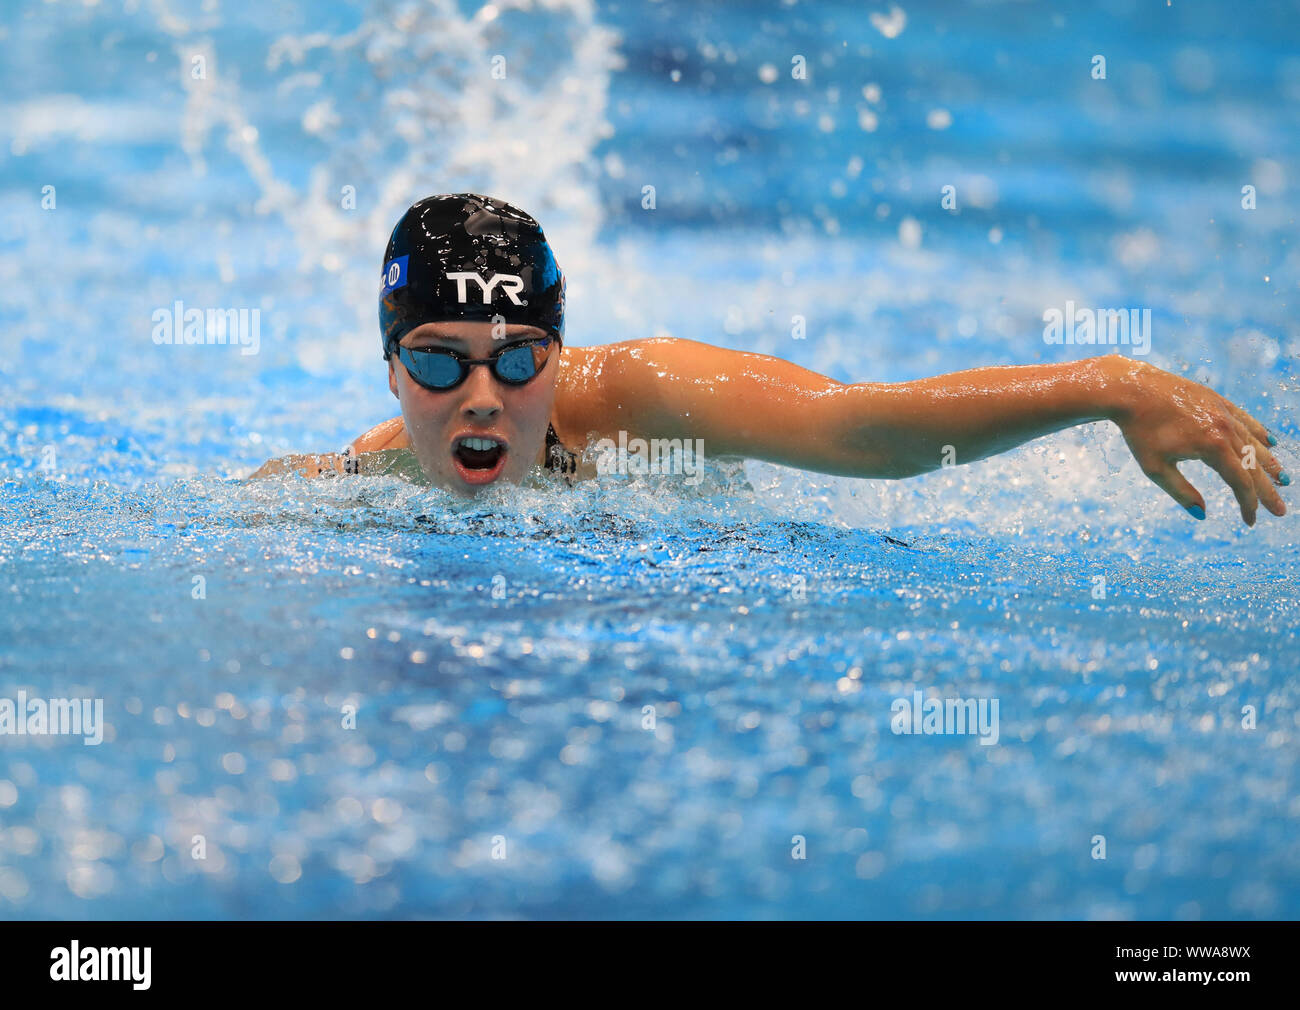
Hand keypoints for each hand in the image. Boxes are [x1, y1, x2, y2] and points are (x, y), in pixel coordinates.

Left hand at [1102, 357, 1288, 525]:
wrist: (1131, 389)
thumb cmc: (1139, 432)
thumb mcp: (1155, 468)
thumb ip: (1181, 492)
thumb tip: (1202, 514)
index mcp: (1212, 446)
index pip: (1240, 482)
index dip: (1248, 504)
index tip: (1250, 522)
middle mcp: (1225, 428)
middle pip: (1254, 465)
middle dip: (1267, 491)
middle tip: (1280, 511)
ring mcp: (1223, 411)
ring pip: (1253, 442)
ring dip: (1269, 463)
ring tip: (1282, 480)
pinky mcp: (1217, 400)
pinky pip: (1245, 419)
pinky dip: (1258, 432)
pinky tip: (1269, 442)